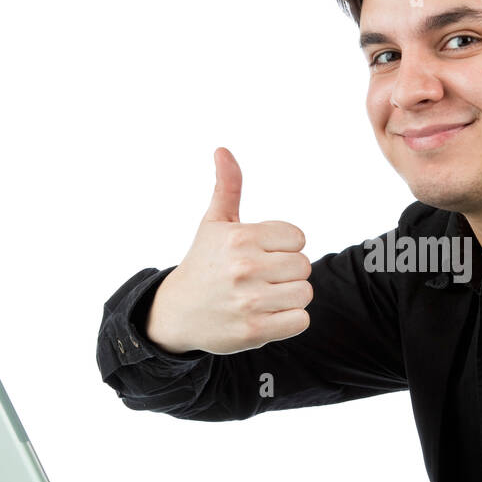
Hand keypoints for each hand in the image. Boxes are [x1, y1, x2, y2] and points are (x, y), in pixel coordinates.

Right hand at [146, 147, 313, 354]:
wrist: (176, 313)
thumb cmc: (204, 263)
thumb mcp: (213, 223)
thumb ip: (227, 187)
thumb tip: (223, 150)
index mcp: (240, 237)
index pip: (298, 238)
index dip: (284, 247)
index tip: (262, 254)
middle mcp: (244, 267)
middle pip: (304, 266)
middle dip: (287, 273)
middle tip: (262, 278)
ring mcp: (249, 301)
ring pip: (305, 293)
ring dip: (290, 297)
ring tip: (264, 296)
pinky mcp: (254, 331)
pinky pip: (300, 321)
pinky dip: (289, 320)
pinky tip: (267, 315)